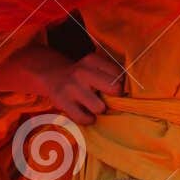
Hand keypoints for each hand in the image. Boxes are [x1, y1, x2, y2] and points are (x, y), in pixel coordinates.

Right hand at [0, 44, 121, 124]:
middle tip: (107, 98)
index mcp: (92, 60)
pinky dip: (89, 119)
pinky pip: (83, 118)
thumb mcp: (94, 66)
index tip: (113, 88)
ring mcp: (71, 88)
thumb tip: (126, 93)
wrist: (52, 75)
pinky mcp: (63, 102)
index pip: (119, 75)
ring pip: (99, 107)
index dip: (120, 84)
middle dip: (114, 97)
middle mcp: (82, 72)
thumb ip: (109, 74)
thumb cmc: (81, 74)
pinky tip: (88, 115)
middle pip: (114, 88)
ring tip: (95, 106)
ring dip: (100, 109)